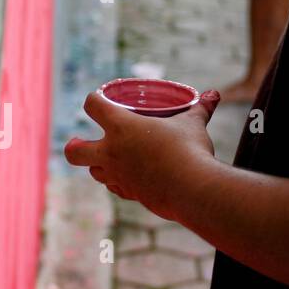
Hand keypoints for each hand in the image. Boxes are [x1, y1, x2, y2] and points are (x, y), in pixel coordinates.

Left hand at [63, 89, 221, 219]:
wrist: (193, 190)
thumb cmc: (190, 151)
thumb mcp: (194, 124)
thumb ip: (201, 108)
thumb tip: (215, 94)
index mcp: (121, 127)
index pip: (92, 106)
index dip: (92, 100)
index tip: (97, 99)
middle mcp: (112, 152)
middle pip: (74, 151)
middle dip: (74, 146)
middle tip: (78, 141)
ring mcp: (119, 177)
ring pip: (94, 172)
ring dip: (97, 165)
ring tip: (107, 160)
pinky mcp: (130, 194)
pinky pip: (115, 188)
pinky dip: (118, 183)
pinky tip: (128, 179)